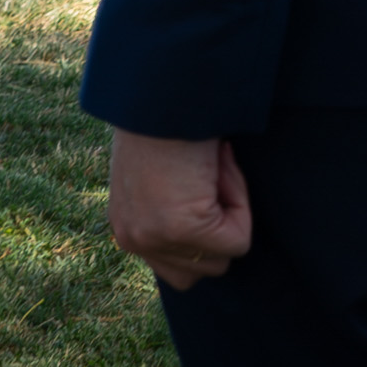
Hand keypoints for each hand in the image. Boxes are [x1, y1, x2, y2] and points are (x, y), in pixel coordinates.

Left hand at [108, 129, 253, 288]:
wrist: (164, 95)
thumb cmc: (165, 126)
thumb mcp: (160, 183)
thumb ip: (173, 218)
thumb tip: (205, 244)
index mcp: (126, 229)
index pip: (178, 270)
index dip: (202, 234)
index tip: (196, 189)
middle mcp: (132, 240)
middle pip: (201, 271)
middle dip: (215, 231)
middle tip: (204, 181)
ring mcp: (155, 237)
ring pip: (222, 258)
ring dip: (228, 215)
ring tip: (208, 174)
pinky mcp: (182, 229)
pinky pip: (238, 240)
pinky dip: (240, 204)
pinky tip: (216, 170)